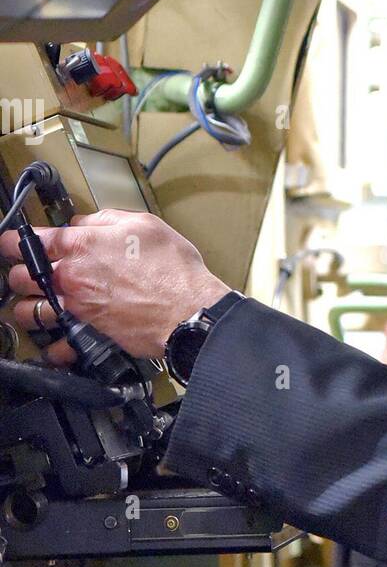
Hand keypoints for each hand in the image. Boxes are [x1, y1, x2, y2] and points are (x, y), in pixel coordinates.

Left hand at [0, 210, 229, 362]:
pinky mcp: (88, 334)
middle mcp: (72, 278)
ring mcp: (77, 308)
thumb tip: (85, 223)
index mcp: (81, 246)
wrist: (190, 311)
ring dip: (27, 307)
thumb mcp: (144, 224)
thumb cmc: (173, 269)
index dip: (15, 240)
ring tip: (37, 304)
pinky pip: (54, 345)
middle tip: (30, 272)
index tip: (14, 242)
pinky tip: (55, 341)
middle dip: (21, 272)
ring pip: (28, 312)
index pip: (29, 240)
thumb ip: (106, 220)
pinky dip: (50, 346)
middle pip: (21, 276)